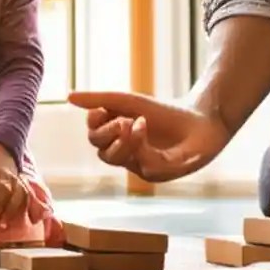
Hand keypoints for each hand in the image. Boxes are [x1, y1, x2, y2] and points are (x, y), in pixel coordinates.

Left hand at [0, 141, 29, 227]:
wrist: (3, 146)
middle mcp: (6, 175)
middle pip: (5, 192)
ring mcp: (17, 179)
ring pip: (18, 195)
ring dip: (12, 211)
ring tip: (3, 225)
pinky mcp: (23, 183)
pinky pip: (27, 196)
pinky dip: (24, 208)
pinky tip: (18, 220)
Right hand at [68, 91, 230, 182]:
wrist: (201, 117)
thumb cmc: (164, 112)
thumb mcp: (129, 102)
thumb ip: (99, 100)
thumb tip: (68, 97)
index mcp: (117, 141)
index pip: (94, 138)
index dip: (95, 124)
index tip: (103, 110)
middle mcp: (128, 157)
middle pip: (101, 150)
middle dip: (108, 132)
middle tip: (124, 119)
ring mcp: (143, 166)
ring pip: (118, 159)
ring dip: (123, 139)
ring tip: (137, 123)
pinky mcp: (162, 173)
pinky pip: (143, 164)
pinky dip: (142, 143)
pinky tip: (147, 128)